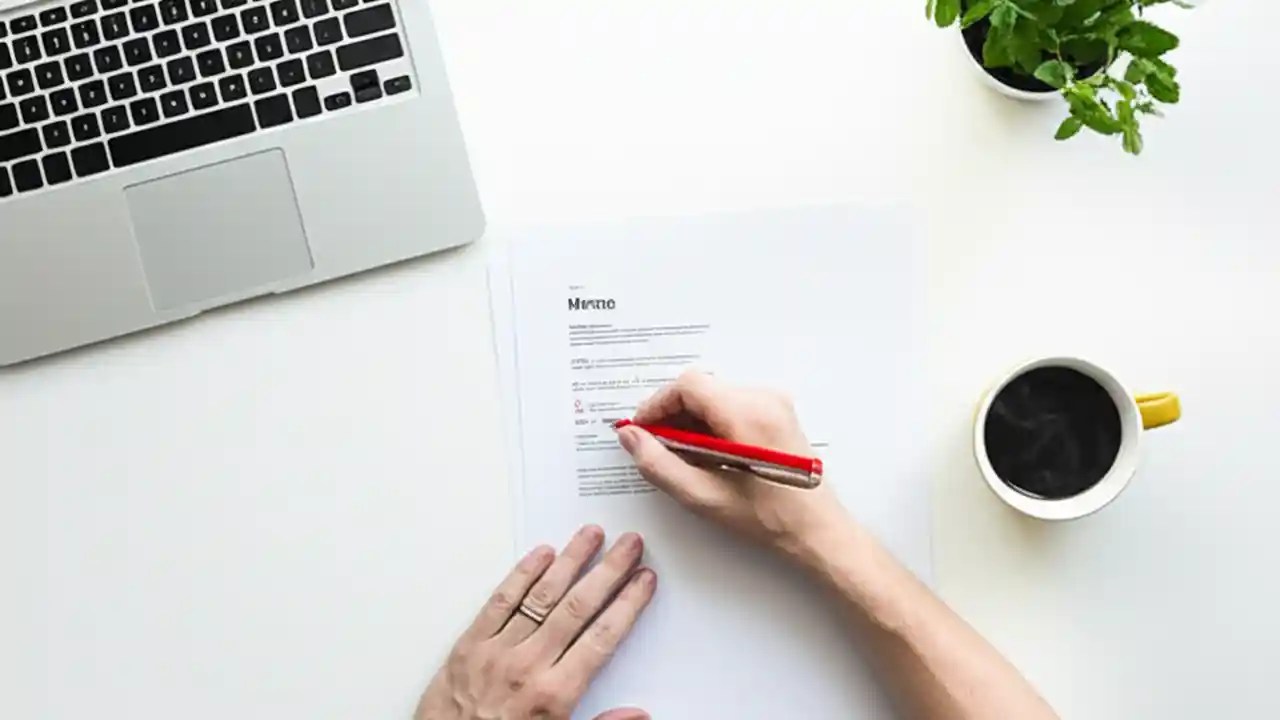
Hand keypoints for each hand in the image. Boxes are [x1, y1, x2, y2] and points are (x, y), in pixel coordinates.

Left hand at [416, 526, 655, 719]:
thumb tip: (640, 714)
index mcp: (554, 696)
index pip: (601, 639)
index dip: (627, 605)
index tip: (643, 581)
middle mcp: (528, 667)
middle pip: (578, 608)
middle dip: (608, 571)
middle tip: (628, 545)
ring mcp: (497, 651)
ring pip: (541, 595)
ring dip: (570, 560)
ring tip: (591, 535)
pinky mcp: (469, 644)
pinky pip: (500, 601)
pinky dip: (522, 574)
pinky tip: (541, 554)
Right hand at [616, 372, 851, 557]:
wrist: (816, 528)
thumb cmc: (767, 517)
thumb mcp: (703, 496)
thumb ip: (658, 463)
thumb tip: (630, 436)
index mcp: (746, 413)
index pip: (688, 384)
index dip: (657, 404)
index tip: (642, 429)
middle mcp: (763, 398)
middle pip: (701, 387)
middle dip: (672, 413)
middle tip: (657, 446)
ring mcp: (774, 403)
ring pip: (715, 395)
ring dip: (691, 419)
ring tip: (682, 455)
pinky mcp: (778, 412)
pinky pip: (732, 404)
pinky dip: (711, 422)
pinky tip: (706, 452)